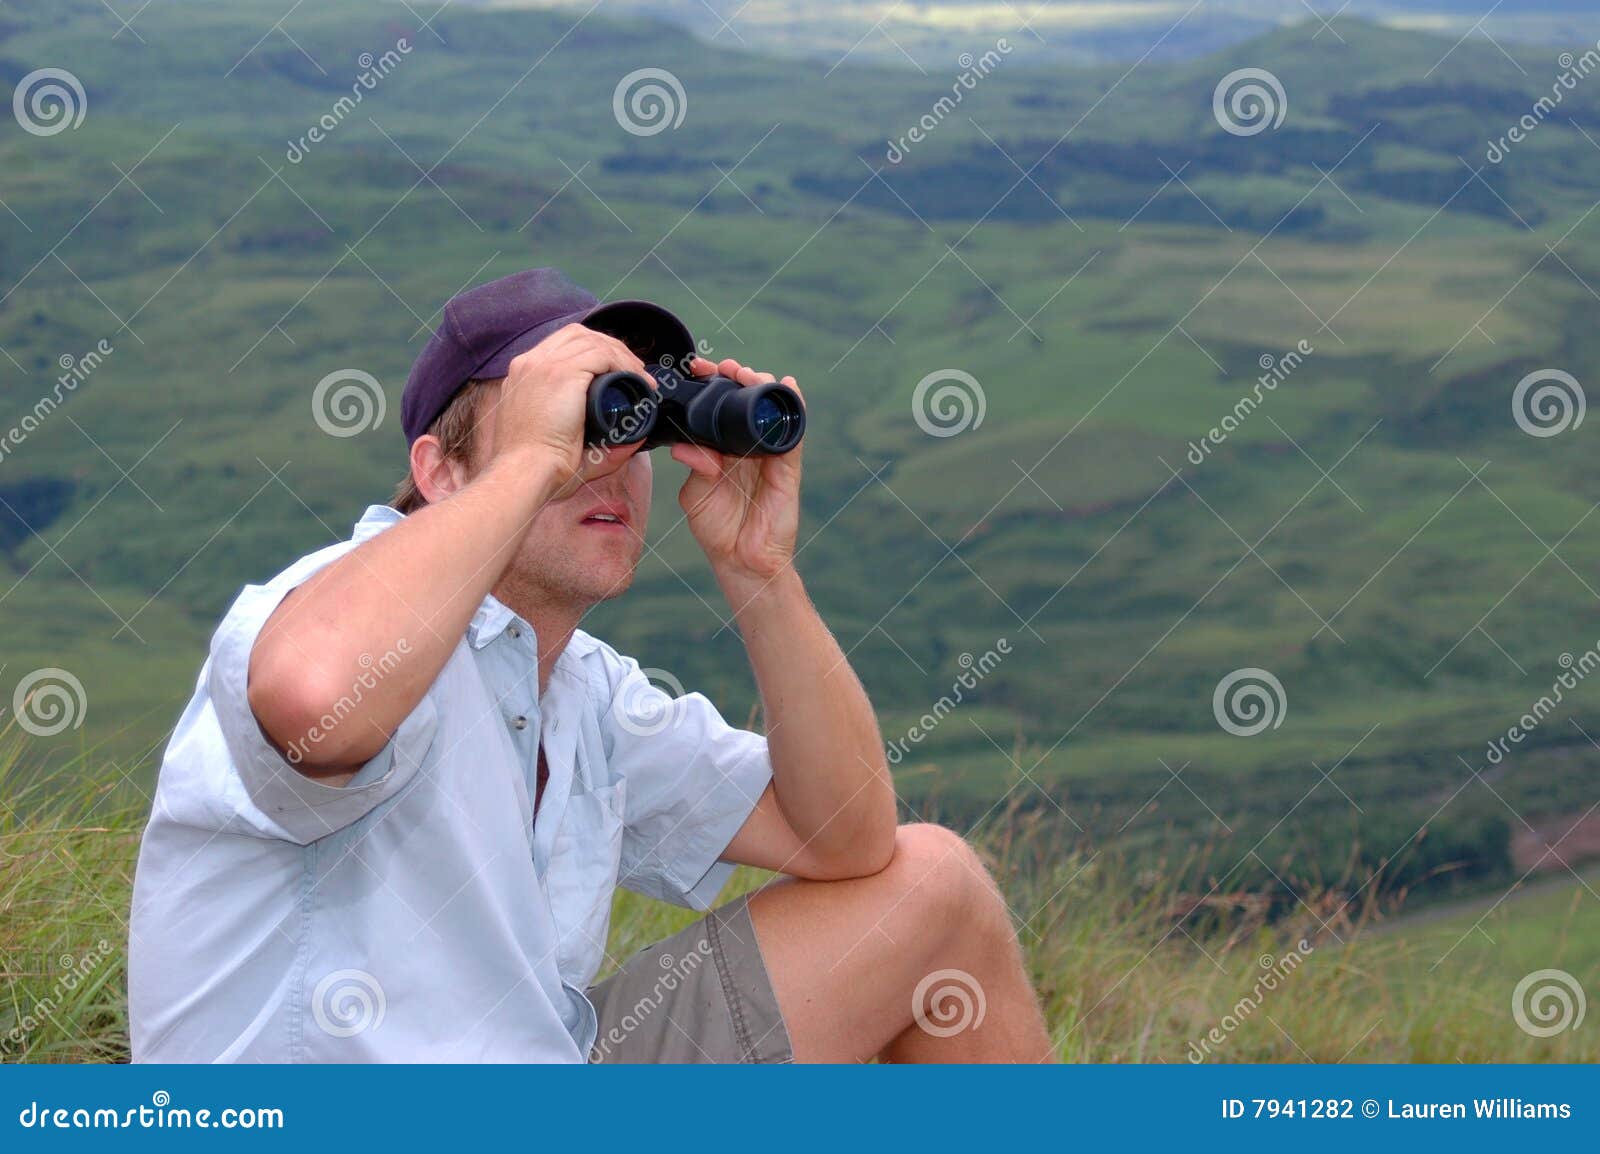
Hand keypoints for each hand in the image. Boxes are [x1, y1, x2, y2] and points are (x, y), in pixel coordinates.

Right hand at [484, 323, 650, 493]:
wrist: (522, 474)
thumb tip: (632, 442)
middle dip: (609, 346)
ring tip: (641, 375)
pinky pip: (600, 354)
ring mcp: (543, 366)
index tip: (616, 371)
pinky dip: (622, 362)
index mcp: (523, 378)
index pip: (561, 346)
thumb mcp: (566, 450)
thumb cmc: (538, 471)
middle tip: (635, 370)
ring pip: (591, 341)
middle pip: (576, 335)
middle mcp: (529, 365)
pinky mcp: (560, 373)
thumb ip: (600, 448)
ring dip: (621, 354)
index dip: (592, 351)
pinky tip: (635, 377)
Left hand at [671, 357, 803, 596]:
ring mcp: (769, 454)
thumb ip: (694, 466)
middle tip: (723, 367)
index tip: (698, 369)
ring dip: (762, 385)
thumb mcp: (695, 494)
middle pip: (747, 400)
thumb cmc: (719, 529)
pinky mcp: (788, 467)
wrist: (742, 561)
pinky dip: (792, 407)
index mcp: (724, 449)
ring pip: (770, 409)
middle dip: (737, 377)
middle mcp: (748, 446)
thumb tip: (685, 446)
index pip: (719, 408)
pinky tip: (787, 387)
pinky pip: (792, 433)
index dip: (712, 385)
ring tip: (747, 373)